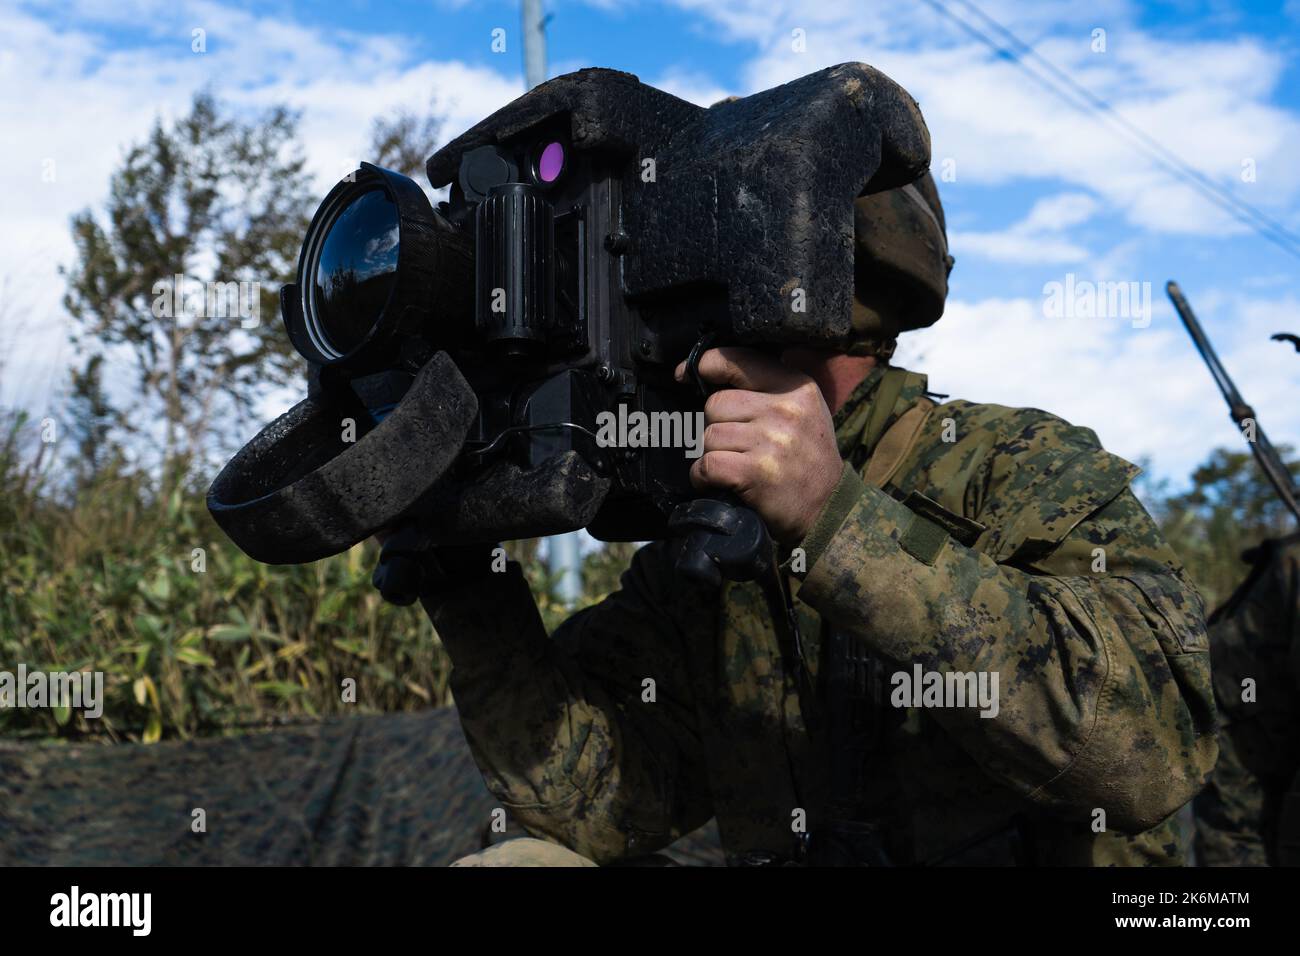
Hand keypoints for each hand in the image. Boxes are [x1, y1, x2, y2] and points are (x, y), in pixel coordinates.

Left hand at [674, 347, 843, 544]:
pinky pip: (707, 464)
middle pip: (716, 403)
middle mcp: (785, 410)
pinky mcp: (755, 472)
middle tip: (735, 445)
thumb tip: (708, 372)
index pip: (738, 361)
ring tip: (734, 466)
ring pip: (710, 435)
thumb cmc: (808, 458)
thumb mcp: (804, 410)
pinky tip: (718, 482)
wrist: (829, 508)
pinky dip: (702, 476)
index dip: (707, 364)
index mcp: (796, 387)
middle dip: (716, 425)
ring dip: (712, 454)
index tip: (685, 374)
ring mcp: (771, 441)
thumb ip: (766, 388)